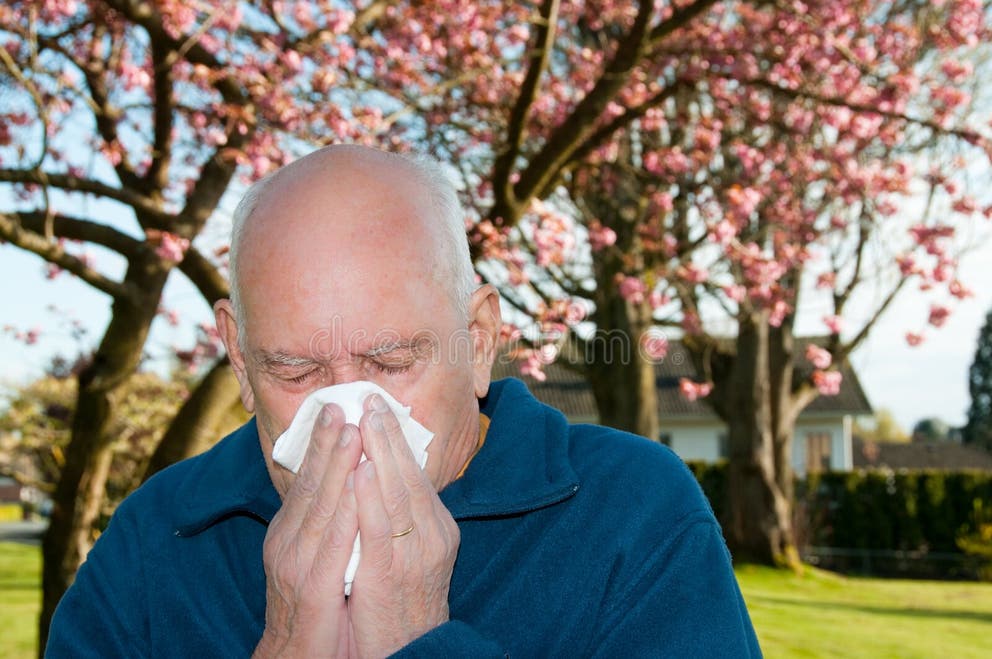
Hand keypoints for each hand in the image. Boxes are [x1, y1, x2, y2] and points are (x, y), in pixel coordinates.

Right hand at [253, 404, 363, 657]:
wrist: (295, 657)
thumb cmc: (314, 605)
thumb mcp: (316, 555)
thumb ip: (328, 520)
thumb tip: (350, 480)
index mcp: (290, 531)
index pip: (307, 480)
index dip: (321, 443)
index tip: (336, 407)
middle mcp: (288, 542)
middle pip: (310, 484)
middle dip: (326, 442)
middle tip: (341, 404)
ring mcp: (296, 564)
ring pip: (319, 506)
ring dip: (336, 467)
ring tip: (351, 431)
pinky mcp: (311, 588)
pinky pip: (331, 545)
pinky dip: (345, 513)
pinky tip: (357, 488)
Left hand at [346, 394, 459, 656]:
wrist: (410, 652)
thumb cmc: (403, 605)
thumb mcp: (412, 554)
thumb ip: (401, 518)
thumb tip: (379, 479)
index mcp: (438, 527)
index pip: (415, 474)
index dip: (396, 440)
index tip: (379, 409)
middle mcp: (433, 535)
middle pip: (409, 475)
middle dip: (388, 434)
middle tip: (370, 398)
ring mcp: (416, 554)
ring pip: (397, 494)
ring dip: (379, 454)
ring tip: (364, 420)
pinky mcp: (392, 574)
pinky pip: (381, 530)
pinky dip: (370, 500)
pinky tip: (358, 473)